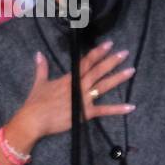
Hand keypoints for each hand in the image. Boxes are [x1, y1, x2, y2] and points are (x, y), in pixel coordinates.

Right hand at [2, 43, 135, 159]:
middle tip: (124, 53)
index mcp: (68, 78)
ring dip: (117, 78)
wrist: (34, 120)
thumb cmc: (35, 102)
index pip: (86, 62)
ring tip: (131, 71)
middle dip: (112, 61)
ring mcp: (82, 99)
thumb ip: (42, 68)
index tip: (108, 44)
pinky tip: (130, 106)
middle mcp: (78, 86)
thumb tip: (38, 54)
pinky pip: (104, 110)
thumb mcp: (39, 83)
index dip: (97, 52)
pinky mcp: (84, 113)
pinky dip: (117, 109)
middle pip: (97, 71)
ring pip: (103, 86)